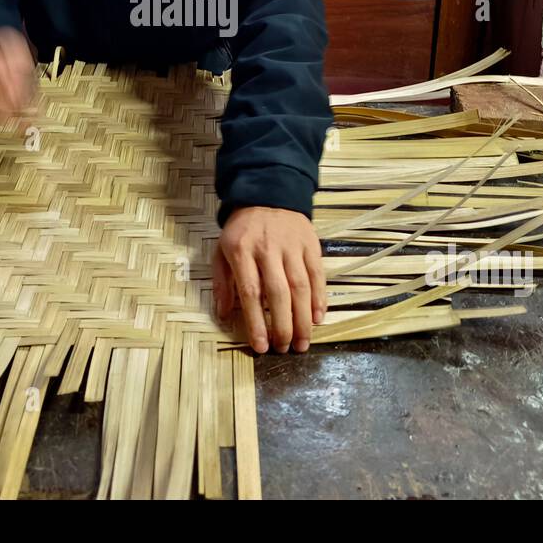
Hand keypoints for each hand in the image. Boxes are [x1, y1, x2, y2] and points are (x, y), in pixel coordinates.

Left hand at [212, 206, 325, 353]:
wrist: (268, 193)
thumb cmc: (242, 231)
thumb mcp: (222, 251)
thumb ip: (223, 283)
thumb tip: (224, 315)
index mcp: (241, 251)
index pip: (250, 292)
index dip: (256, 322)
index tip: (261, 347)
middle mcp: (268, 248)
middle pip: (278, 293)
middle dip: (283, 325)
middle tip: (285, 349)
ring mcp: (292, 245)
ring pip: (301, 286)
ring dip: (303, 318)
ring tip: (303, 342)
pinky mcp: (310, 244)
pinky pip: (317, 274)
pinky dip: (320, 298)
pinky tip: (318, 318)